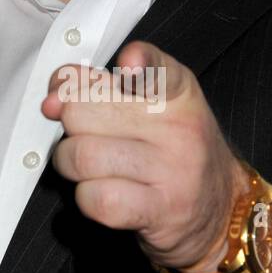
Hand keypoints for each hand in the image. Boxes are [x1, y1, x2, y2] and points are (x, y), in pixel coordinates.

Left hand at [42, 40, 248, 272]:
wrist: (219, 210)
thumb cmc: (171, 153)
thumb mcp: (147, 108)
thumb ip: (98, 88)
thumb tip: (52, 99)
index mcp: (178, 92)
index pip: (156, 69)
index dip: (139, 61)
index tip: (128, 65)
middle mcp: (179, 128)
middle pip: (84, 112)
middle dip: (71, 128)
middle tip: (88, 137)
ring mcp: (173, 171)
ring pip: (82, 156)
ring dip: (71, 165)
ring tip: (91, 168)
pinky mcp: (161, 211)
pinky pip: (96, 198)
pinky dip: (86, 198)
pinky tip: (103, 194)